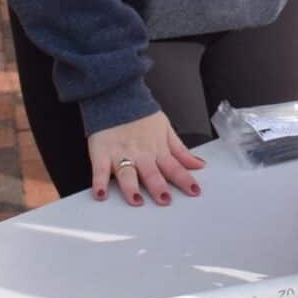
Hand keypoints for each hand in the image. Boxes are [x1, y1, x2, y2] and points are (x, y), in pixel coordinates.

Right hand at [87, 111, 205, 205]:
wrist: (116, 97)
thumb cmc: (141, 117)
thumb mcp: (166, 130)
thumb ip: (181, 151)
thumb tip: (198, 164)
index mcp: (157, 150)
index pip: (174, 167)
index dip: (184, 180)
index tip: (194, 191)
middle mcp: (140, 155)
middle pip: (151, 173)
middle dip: (158, 187)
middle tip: (164, 200)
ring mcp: (121, 155)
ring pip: (127, 174)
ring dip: (131, 187)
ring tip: (136, 199)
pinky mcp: (102, 154)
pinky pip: (100, 171)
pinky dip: (99, 183)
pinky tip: (100, 194)